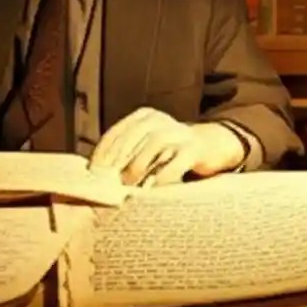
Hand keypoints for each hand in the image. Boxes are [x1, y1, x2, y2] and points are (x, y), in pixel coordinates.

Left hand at [88, 107, 245, 185]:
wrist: (212, 145)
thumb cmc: (171, 152)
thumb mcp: (149, 147)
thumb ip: (129, 154)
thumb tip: (101, 175)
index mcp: (145, 117)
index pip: (118, 131)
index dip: (103, 151)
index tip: (93, 170)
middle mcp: (161, 120)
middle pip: (134, 136)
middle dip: (118, 158)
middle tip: (107, 180)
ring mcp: (179, 132)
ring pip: (154, 145)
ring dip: (137, 166)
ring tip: (126, 185)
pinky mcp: (194, 148)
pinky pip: (175, 162)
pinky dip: (162, 176)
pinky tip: (151, 190)